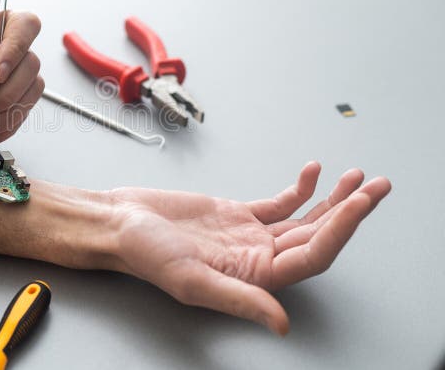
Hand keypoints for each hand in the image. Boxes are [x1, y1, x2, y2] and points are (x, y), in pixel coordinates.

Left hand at [0, 12, 43, 146]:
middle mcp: (5, 51)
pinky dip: (4, 128)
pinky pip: (23, 114)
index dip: (17, 47)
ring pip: (32, 91)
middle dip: (5, 93)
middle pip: (31, 64)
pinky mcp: (11, 101)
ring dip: (5, 113)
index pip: (23, 25)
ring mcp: (11, 77)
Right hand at [106, 162, 390, 334]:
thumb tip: (281, 324)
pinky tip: (313, 173)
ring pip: (304, 218)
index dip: (339, 231)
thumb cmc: (144, 254)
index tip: (358, 204)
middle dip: (350, 211)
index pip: (310, 255)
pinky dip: (300, 188)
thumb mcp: (191, 280)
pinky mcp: (237, 214)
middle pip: (316, 236)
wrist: (119, 222)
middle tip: (376, 187)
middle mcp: (257, 258)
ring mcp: (249, 235)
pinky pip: (279, 203)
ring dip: (332, 199)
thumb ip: (240, 299)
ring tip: (357, 179)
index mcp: (252, 277)